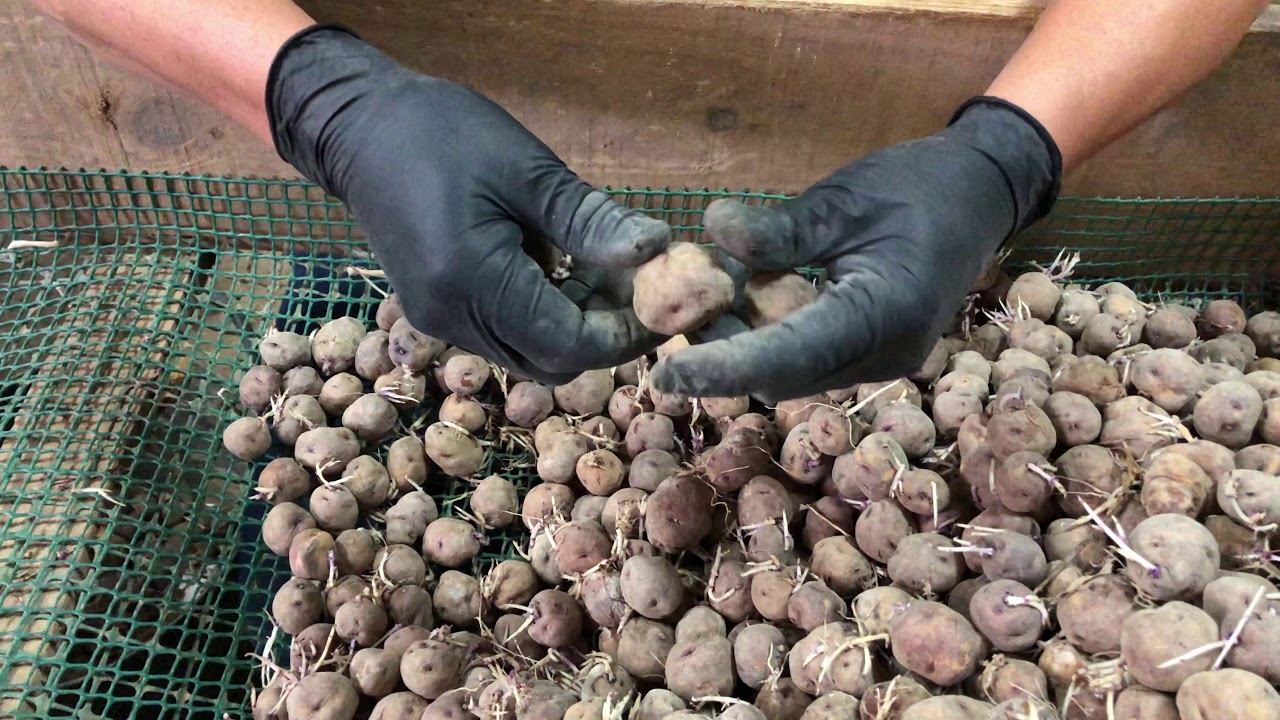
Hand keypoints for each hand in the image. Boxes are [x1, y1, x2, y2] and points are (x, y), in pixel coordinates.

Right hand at [266, 25, 670, 383]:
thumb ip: (590, 220)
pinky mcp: (437, 314)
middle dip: (604, 336)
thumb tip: (657, 250)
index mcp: (471, 282)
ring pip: (529, 356)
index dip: (623, 332)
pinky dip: (544, 318)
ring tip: (605, 274)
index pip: (567, 342)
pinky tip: (563, 273)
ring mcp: (439, 322)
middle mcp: (451, 319)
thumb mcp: (526, 170)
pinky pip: (505, 337)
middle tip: (640, 287)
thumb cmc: (442, 133)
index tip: (663, 298)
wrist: (358, 127)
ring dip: (575, 329)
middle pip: (551, 362)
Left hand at [651, 98, 1061, 400]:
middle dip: (723, 356)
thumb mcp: (845, 197)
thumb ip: (781, 228)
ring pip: (793, 373)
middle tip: (667, 317)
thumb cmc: (919, 185)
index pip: (791, 354)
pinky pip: (808, 359)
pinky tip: (735, 305)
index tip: (666, 373)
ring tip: (694, 305)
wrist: (981, 193)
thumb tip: (713, 229)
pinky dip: (767, 338)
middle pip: (786, 374)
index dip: (725, 366)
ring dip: (742, 348)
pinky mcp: (871, 353)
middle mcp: (886, 354)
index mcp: (886, 312)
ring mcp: (881, 360)